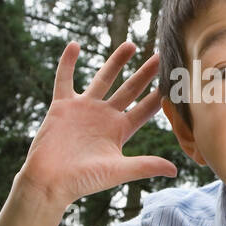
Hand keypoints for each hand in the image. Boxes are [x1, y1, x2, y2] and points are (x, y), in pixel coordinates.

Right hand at [19, 40, 177, 204]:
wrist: (50, 182)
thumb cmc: (84, 181)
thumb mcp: (118, 170)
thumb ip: (145, 165)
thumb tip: (175, 170)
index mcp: (120, 131)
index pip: (145, 109)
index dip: (159, 96)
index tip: (175, 81)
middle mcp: (104, 117)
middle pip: (129, 89)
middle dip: (144, 74)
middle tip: (159, 56)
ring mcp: (84, 109)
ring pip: (103, 79)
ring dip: (116, 61)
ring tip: (130, 44)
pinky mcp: (62, 106)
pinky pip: (64, 79)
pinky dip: (68, 62)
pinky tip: (74, 45)